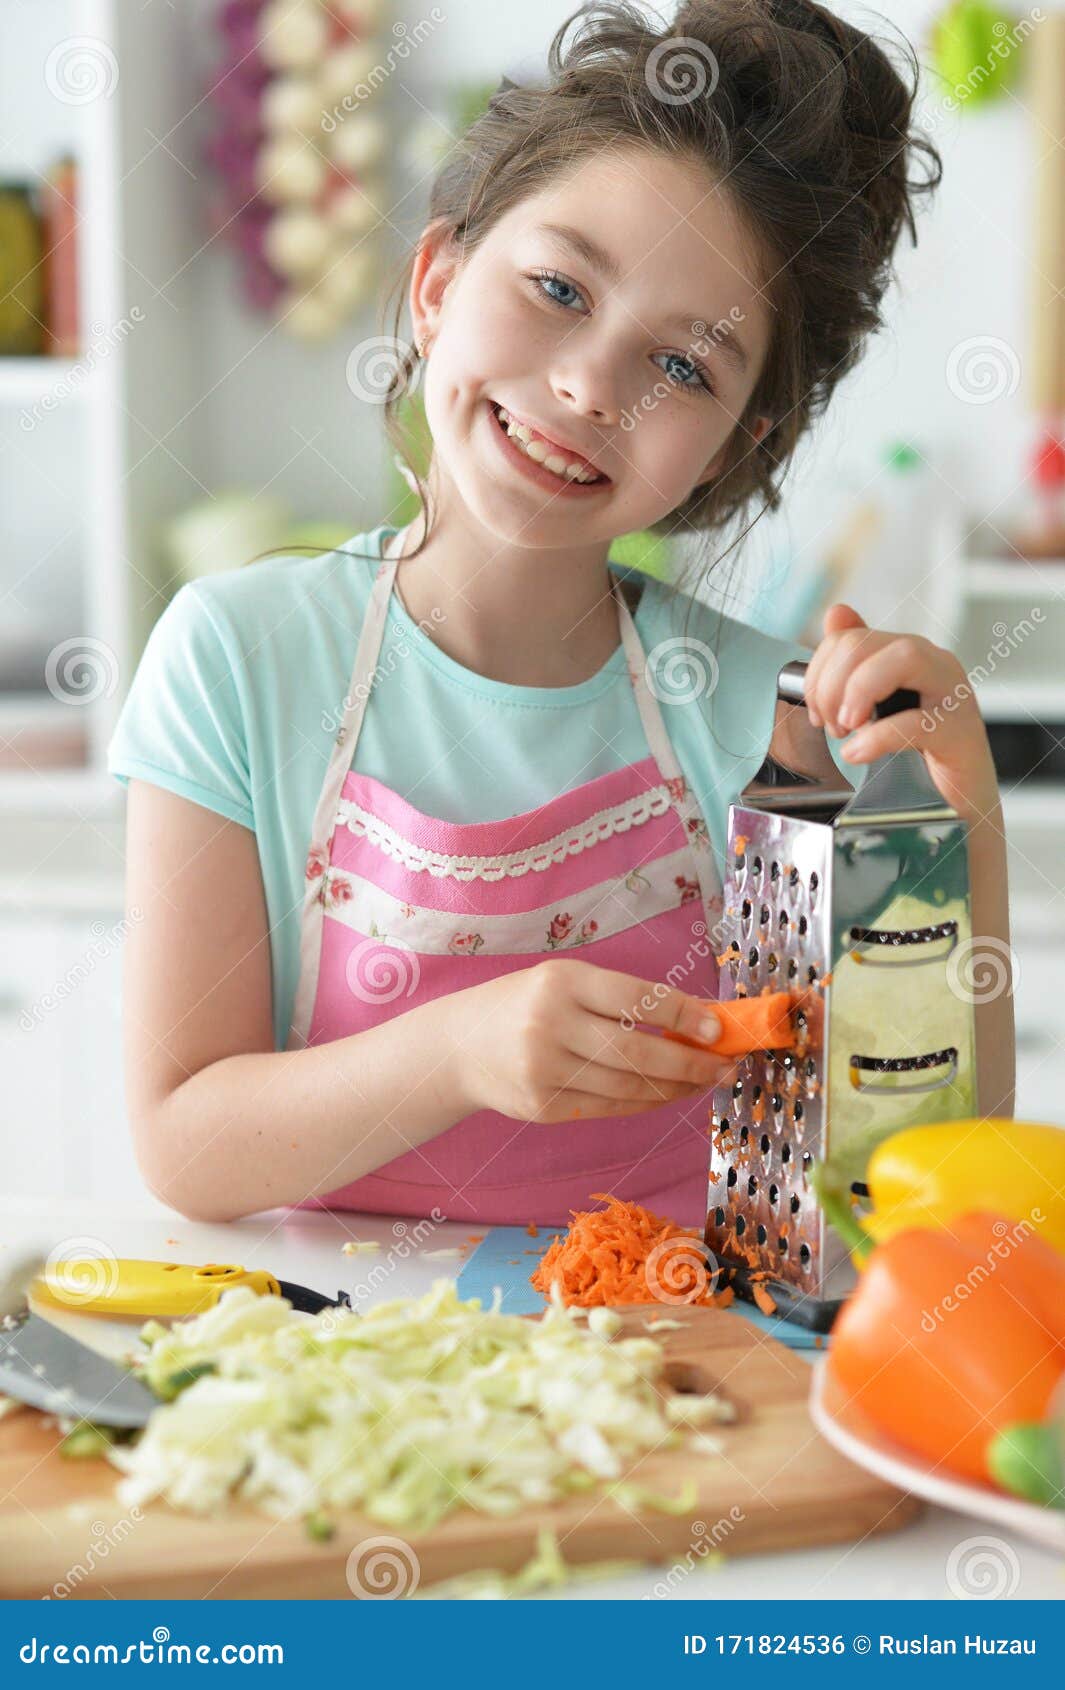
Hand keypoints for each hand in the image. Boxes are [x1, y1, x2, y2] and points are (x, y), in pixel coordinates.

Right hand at [445, 959, 733, 1124]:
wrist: (458, 1046)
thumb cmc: (526, 1005)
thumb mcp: (564, 982)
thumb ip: (621, 999)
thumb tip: (696, 1023)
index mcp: (561, 982)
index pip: (636, 999)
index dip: (684, 1015)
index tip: (718, 1028)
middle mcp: (550, 1025)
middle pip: (638, 1054)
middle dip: (691, 1064)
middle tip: (725, 1067)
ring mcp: (544, 1070)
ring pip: (628, 1088)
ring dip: (676, 1088)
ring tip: (703, 1081)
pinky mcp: (543, 1107)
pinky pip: (609, 1108)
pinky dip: (646, 1103)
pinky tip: (667, 1094)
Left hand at [804, 603, 999, 823]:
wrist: (961, 801)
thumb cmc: (921, 754)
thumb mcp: (879, 705)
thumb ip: (855, 664)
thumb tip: (835, 614)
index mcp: (909, 655)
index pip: (850, 637)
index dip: (819, 672)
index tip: (818, 710)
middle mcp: (934, 663)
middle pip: (867, 643)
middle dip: (833, 686)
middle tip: (832, 726)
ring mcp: (952, 693)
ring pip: (903, 659)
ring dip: (858, 692)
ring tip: (845, 729)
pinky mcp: (960, 732)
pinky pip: (917, 721)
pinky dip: (877, 736)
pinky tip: (858, 752)